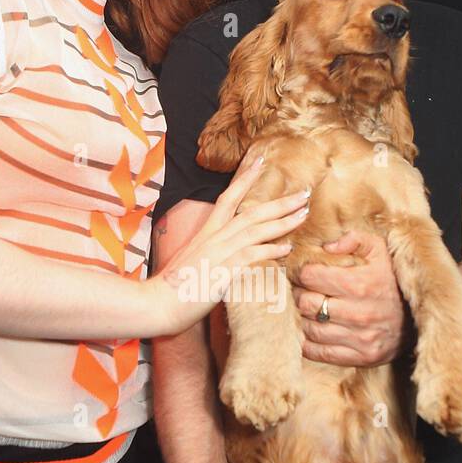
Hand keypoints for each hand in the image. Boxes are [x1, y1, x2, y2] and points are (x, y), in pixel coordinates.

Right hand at [150, 154, 309, 336]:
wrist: (158, 302)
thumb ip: (211, 252)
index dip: (245, 178)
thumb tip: (226, 253)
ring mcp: (220, 251)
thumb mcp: (194, 261)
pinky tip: (287, 248)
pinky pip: (253, 255)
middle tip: (303, 192)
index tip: (261, 160)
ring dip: (283, 220)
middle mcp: (215, 237)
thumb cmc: (175, 286)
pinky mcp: (224, 269)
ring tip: (303, 213)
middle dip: (279, 201)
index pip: (228, 197)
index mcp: (206, 232)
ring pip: (256, 229)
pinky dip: (271, 250)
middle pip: (251, 211)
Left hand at [292, 229, 413, 366]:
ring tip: (307, 310)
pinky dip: (307, 343)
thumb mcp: (379, 251)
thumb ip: (354, 240)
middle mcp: (359, 312)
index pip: (310, 276)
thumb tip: (327, 247)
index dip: (302, 272)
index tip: (304, 273)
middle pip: (305, 303)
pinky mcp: (361, 357)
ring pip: (309, 328)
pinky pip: (318, 353)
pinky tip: (311, 331)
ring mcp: (360, 338)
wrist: (417, 319)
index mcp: (360, 283)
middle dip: (298, 295)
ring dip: (302, 319)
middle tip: (301, 291)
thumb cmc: (391, 281)